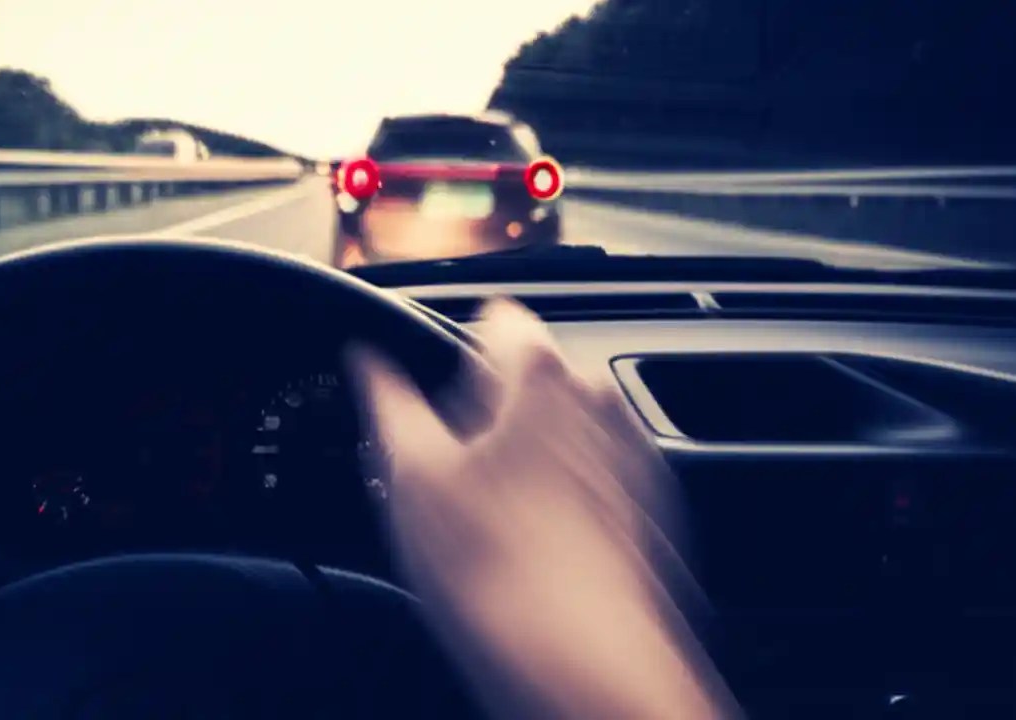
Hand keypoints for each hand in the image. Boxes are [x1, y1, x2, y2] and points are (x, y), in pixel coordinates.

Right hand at [349, 299, 737, 719]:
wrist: (581, 667)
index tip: (426, 395)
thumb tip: (368, 362)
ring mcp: (632, 458)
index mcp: (541, 374)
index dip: (449, 348)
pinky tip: (526, 548)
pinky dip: (559, 498)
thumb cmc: (497, 572)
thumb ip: (386, 400)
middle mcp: (600, 402)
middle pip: (529, 377)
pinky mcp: (647, 513)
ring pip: (561, 431)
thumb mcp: (412, 476)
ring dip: (523, 455)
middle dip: (486, 411)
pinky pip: (590, 481)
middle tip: (445, 472)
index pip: (494, 317)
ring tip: (484, 520)